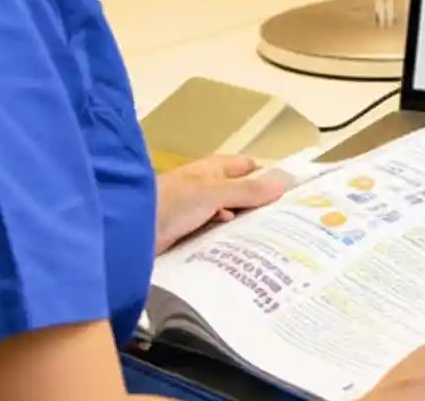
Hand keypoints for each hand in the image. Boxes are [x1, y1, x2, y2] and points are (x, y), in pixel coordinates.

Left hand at [154, 155, 290, 254]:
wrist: (129, 232)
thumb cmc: (171, 202)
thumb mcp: (213, 193)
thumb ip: (247, 190)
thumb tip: (285, 182)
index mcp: (211, 171)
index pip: (246, 167)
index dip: (267, 174)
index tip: (294, 192)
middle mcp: (205, 190)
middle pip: (239, 196)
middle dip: (261, 208)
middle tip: (293, 227)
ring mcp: (195, 214)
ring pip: (228, 219)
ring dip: (245, 229)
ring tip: (277, 245)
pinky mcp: (188, 238)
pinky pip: (215, 239)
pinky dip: (229, 244)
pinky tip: (245, 256)